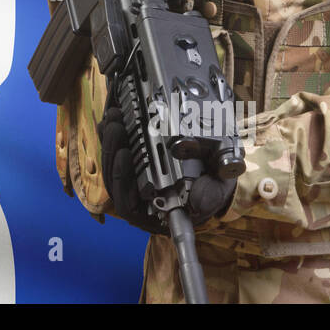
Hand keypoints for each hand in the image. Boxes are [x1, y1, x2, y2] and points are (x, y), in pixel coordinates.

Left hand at [97, 107, 235, 233]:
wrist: (216, 171)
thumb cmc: (214, 183)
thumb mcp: (221, 186)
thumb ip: (212, 193)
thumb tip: (198, 202)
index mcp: (159, 210)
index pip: (129, 205)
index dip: (121, 182)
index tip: (124, 155)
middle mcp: (142, 200)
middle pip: (114, 179)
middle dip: (113, 150)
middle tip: (117, 128)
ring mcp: (134, 181)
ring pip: (111, 165)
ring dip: (110, 140)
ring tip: (114, 119)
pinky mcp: (130, 164)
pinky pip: (112, 153)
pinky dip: (108, 136)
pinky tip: (109, 120)